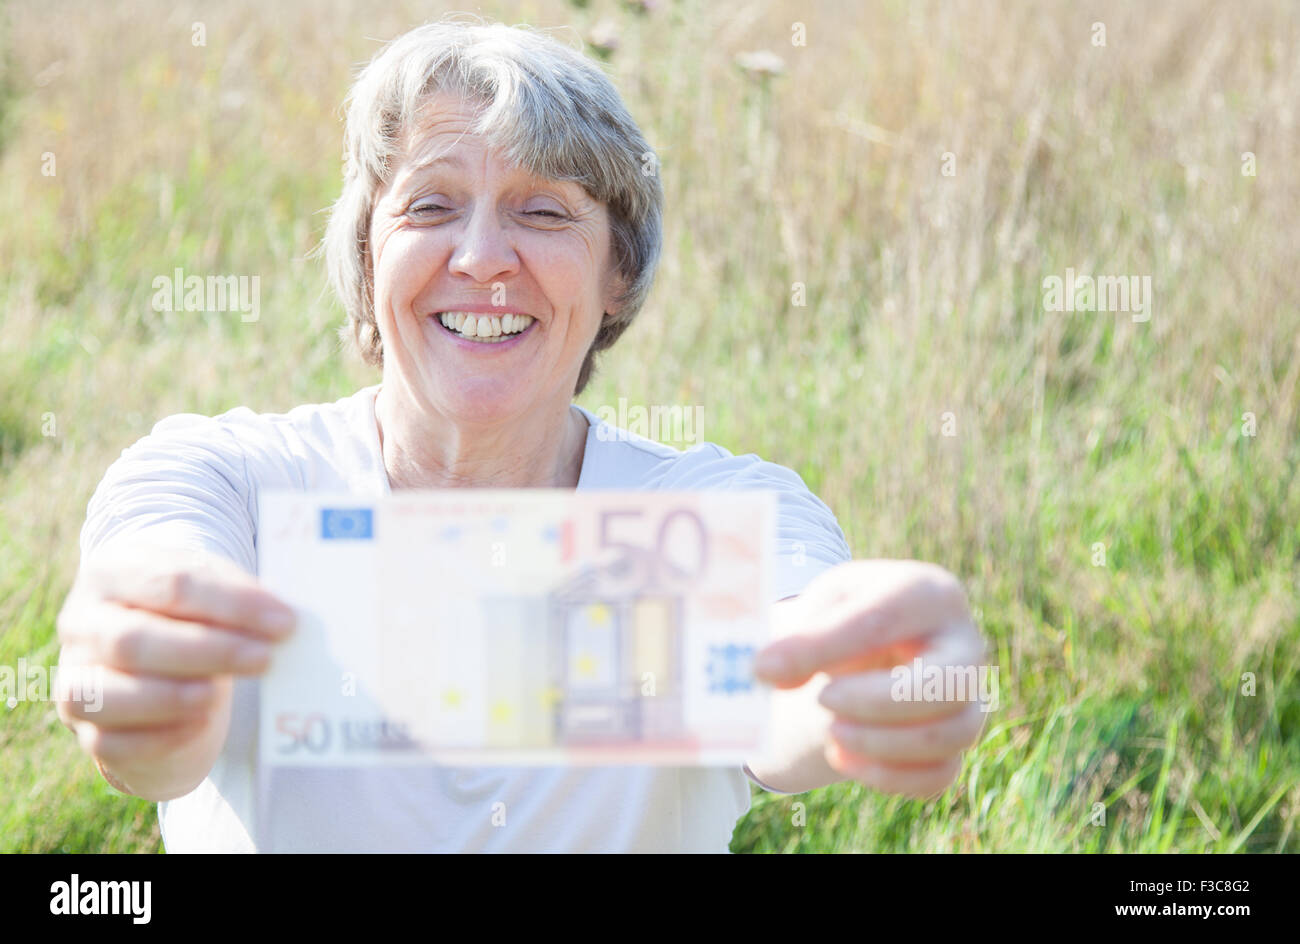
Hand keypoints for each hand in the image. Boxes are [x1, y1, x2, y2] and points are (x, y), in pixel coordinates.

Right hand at [54, 538, 296, 799]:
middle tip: (265, 658)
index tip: (285, 620)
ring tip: (220, 694)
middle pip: (135, 638)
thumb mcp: (211, 591)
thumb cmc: (193, 614)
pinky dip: (158, 735)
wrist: (157, 660)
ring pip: (109, 691)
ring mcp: (75, 677)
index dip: (232, 603)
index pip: (173, 582)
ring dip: (172, 695)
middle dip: (208, 650)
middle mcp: (83, 623)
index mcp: (113, 571)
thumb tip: (288, 619)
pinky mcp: (87, 730)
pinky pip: (111, 741)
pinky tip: (198, 725)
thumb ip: (242, 598)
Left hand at [755, 560, 989, 798]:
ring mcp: (971, 695)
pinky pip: (941, 774)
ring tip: (831, 734)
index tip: (768, 669)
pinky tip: (845, 760)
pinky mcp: (958, 739)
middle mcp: (964, 643)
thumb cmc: (844, 617)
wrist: (867, 645)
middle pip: (944, 685)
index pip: (881, 621)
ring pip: (951, 735)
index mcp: (927, 592)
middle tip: (821, 701)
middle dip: (876, 703)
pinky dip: (890, 777)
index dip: (823, 648)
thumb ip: (798, 636)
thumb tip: (769, 672)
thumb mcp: (819, 607)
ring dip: (881, 745)